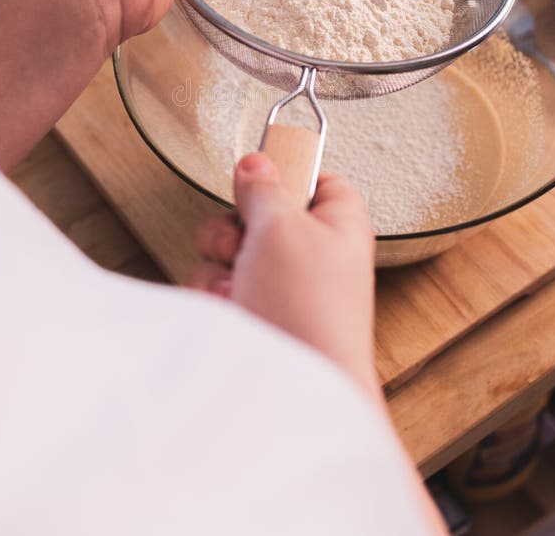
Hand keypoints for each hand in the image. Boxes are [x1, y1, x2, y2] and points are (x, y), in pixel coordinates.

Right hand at [192, 154, 380, 402]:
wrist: (293, 391)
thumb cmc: (308, 311)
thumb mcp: (283, 228)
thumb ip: (264, 188)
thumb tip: (256, 163)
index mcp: (337, 223)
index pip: (315, 178)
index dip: (286, 173)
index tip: (263, 176)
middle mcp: (310, 252)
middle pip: (258, 212)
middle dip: (235, 227)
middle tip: (243, 244)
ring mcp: (280, 285)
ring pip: (229, 249)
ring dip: (221, 264)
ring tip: (240, 288)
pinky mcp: (253, 313)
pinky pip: (217, 285)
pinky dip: (217, 295)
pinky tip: (233, 312)